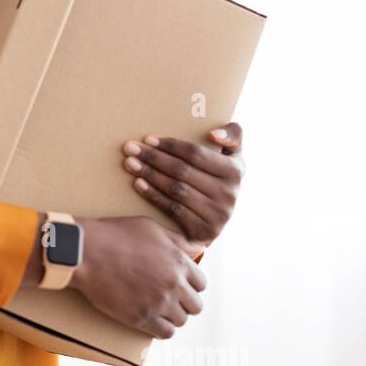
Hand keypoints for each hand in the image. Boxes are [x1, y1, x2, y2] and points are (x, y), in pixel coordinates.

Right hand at [70, 216, 206, 339]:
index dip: (191, 284)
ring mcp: (158, 303)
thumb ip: (178, 241)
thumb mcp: (150, 228)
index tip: (179, 285)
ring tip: (158, 309)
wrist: (85, 252)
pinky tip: (152, 320)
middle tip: (170, 299)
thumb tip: (199, 249)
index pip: (201, 283)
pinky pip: (165, 333)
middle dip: (185, 302)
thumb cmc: (114, 235)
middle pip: (195, 305)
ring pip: (181, 320)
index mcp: (179, 262)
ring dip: (172, 316)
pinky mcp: (140, 318)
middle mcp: (173, 284)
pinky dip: (161, 329)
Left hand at [121, 122, 244, 248]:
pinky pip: (173, 209)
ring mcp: (218, 215)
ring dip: (149, 175)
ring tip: (130, 163)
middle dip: (153, 158)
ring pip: (176, 190)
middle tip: (129, 148)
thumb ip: (232, 136)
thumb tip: (214, 134)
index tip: (148, 139)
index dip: (171, 145)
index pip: (197, 154)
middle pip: (183, 171)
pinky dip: (153, 195)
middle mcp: (230, 194)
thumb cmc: (217, 177)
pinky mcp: (205, 231)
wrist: (216, 218)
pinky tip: (137, 183)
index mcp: (236, 171)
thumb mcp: (231, 156)